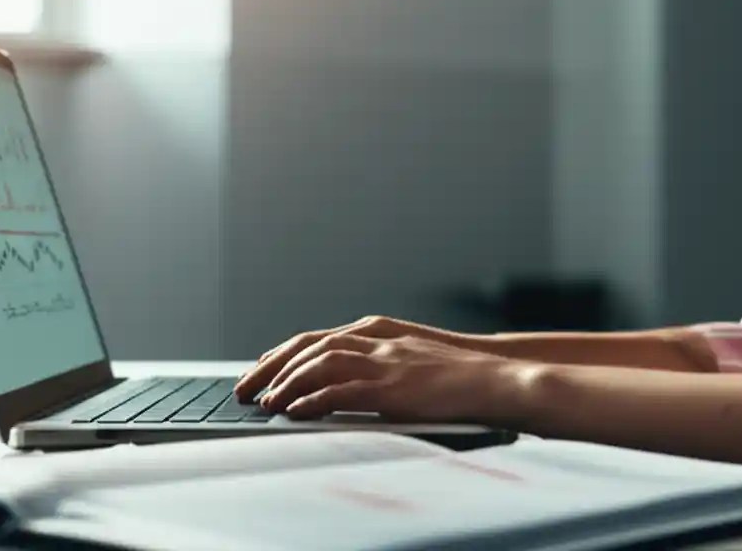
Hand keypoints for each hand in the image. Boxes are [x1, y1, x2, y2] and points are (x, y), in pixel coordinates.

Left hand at [254, 334, 527, 423]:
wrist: (495, 376)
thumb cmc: (458, 374)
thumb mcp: (411, 359)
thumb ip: (378, 362)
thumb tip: (344, 381)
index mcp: (379, 331)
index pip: (318, 338)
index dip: (284, 354)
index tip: (259, 369)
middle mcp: (376, 341)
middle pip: (309, 346)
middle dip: (272, 367)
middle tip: (245, 387)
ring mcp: (384, 361)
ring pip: (319, 364)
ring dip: (287, 383)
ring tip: (266, 402)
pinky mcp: (392, 387)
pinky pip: (342, 390)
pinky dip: (313, 399)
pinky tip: (296, 411)